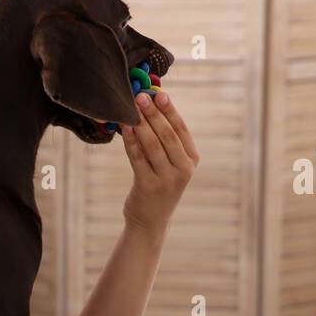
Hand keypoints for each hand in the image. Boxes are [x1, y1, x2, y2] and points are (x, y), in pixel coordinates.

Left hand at [120, 91, 198, 237]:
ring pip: (152, 145)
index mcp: (191, 160)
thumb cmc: (158, 186)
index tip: (159, 94)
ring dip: (140, 124)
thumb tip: (151, 106)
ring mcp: (166, 179)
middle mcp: (183, 169)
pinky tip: (124, 128)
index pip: (181, 130)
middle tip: (140, 97)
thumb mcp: (170, 164)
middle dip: (153, 114)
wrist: (151, 221)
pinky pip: (137, 158)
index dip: (170, 111)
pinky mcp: (148, 185)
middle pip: (167, 135)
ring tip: (130, 109)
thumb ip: (165, 141)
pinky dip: (130, 141)